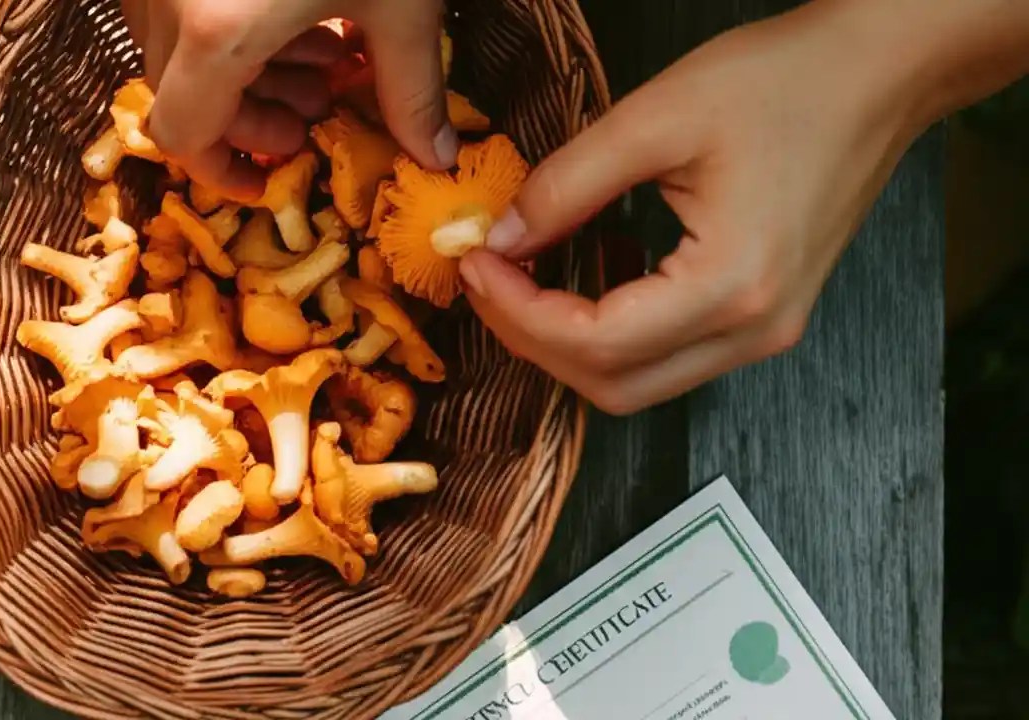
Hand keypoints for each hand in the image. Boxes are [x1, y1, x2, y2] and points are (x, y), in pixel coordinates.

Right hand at [121, 0, 455, 200]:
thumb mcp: (399, 2)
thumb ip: (410, 89)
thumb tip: (433, 158)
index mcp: (214, 32)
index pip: (184, 134)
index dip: (222, 169)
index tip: (267, 177)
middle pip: (180, 95)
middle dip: (249, 118)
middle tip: (314, 110)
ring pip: (177, 50)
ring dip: (242, 72)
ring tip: (317, 55)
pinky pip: (180, 8)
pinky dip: (224, 28)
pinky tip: (290, 10)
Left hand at [457, 0, 938, 414]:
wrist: (877, 76)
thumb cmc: (786, 82)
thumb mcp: (655, 120)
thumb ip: (566, 186)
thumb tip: (500, 237)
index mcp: (732, 285)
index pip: (596, 342)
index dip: (519, 313)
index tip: (477, 266)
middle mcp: (754, 329)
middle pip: (614, 384)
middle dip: (533, 340)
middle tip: (489, 280)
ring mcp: (764, 331)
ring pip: (638, 382)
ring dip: (569, 343)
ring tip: (525, 278)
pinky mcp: (762, 317)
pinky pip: (668, 354)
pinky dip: (612, 333)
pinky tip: (590, 273)